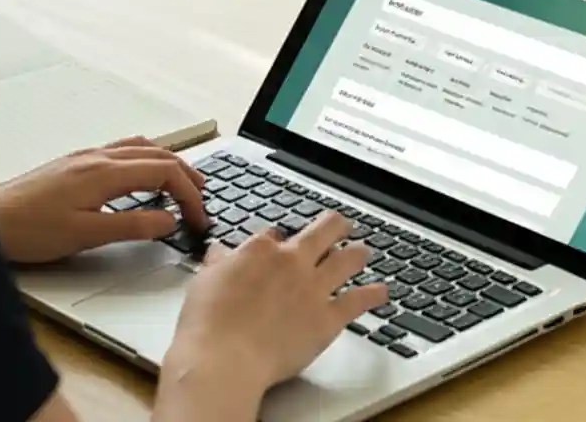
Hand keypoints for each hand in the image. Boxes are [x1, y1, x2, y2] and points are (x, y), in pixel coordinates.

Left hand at [0, 136, 206, 263]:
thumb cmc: (28, 229)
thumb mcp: (86, 235)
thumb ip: (132, 225)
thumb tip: (168, 221)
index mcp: (105, 172)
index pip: (164, 173)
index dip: (189, 195)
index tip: (197, 218)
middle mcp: (97, 157)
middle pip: (158, 155)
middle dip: (187, 176)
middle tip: (202, 201)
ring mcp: (85, 157)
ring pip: (141, 148)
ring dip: (168, 163)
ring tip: (182, 183)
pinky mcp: (74, 164)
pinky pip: (122, 151)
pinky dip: (145, 160)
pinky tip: (141, 177)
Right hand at [154, 213, 388, 420]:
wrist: (224, 358)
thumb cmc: (209, 324)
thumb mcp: (204, 280)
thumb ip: (220, 263)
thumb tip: (221, 253)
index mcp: (261, 251)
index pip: (278, 234)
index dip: (281, 240)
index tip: (282, 246)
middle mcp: (293, 262)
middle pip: (325, 230)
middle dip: (335, 226)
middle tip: (339, 226)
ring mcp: (314, 288)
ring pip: (349, 259)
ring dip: (358, 254)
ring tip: (363, 252)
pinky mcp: (328, 318)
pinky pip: (360, 300)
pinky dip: (374, 295)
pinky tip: (381, 292)